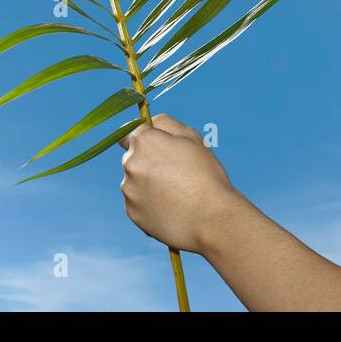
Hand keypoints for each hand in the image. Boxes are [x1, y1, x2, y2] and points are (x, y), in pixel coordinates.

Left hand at [119, 113, 240, 253]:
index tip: (157, 146)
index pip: (130, 131)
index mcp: (144, 142)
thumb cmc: (205, 175)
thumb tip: (150, 122)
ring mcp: (129, 190)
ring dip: (148, 183)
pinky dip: (149, 203)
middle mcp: (130, 164)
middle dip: (148, 161)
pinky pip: (137, 202)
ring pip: (135, 180)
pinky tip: (171, 207)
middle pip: (133, 157)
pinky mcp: (132, 212)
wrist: (210, 219)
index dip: (144, 138)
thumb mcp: (192, 138)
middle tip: (176, 173)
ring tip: (176, 194)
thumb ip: (166, 123)